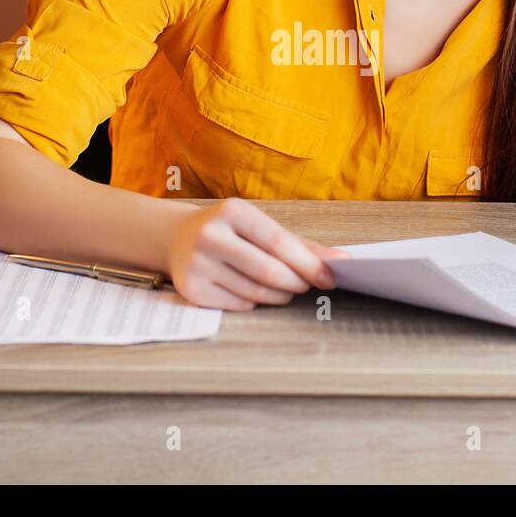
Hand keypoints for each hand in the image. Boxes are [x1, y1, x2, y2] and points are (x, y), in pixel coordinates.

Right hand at [164, 198, 349, 309]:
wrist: (177, 237)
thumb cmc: (231, 230)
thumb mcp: (260, 225)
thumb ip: (299, 243)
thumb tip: (338, 260)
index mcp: (232, 211)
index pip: (279, 242)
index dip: (309, 263)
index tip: (330, 277)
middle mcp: (209, 235)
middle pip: (269, 271)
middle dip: (298, 283)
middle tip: (308, 286)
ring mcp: (197, 264)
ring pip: (256, 293)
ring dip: (281, 295)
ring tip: (285, 288)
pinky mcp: (191, 290)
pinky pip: (239, 305)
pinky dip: (256, 302)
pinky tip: (254, 291)